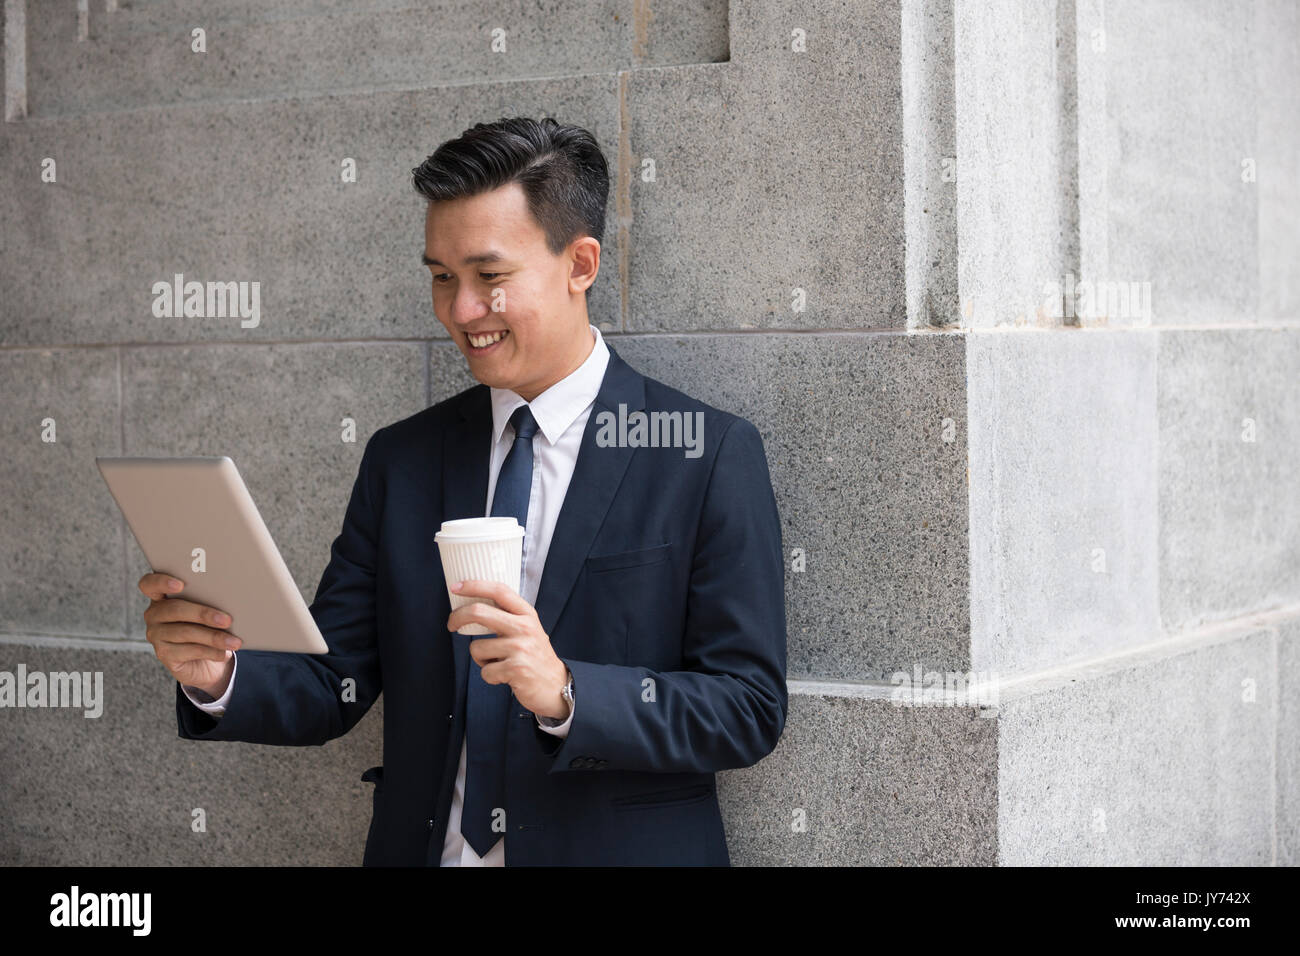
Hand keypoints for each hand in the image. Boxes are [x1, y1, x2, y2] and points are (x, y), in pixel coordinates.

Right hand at [139, 572, 239, 697]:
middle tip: (227, 620)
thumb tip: (233, 598)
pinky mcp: (163, 654)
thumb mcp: (209, 610)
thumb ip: (211, 599)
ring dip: (213, 637)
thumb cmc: (209, 626)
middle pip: (175, 609)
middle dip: (204, 614)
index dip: (161, 582)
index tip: (181, 584)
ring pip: (185, 632)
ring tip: (234, 641)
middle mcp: (154, 614)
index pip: (149, 584)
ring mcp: (156, 635)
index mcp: (162, 596)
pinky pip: (189, 651)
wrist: (207, 661)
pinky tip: (223, 653)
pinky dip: (210, 651)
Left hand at [447, 579, 569, 720]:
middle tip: (451, 624)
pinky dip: (490, 676)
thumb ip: (508, 617)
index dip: (474, 586)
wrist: (556, 686)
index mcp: (527, 614)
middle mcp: (525, 627)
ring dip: (481, 659)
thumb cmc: (535, 656)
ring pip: (476, 648)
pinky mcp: (516, 669)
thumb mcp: (529, 629)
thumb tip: (473, 607)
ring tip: (498, 662)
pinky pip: (485, 671)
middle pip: (479, 612)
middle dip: (457, 617)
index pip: (499, 590)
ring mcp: (520, 648)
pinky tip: (504, 676)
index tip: (456, 587)